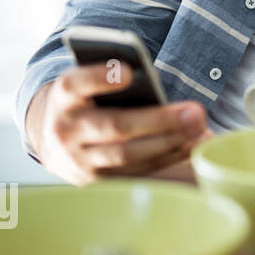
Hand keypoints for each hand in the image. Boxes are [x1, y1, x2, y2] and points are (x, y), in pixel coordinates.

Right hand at [25, 61, 212, 185]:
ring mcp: (78, 160)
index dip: (99, 78)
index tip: (129, 73)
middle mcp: (65, 130)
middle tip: (196, 112)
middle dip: (160, 120)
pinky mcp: (96, 181)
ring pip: (129, 154)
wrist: (54, 141)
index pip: (75, 84)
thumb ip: (114, 76)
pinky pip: (137, 171)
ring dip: (170, 142)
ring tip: (200, 128)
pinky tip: (194, 144)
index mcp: (63, 97)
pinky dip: (169, 157)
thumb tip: (153, 80)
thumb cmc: (87, 100)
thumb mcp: (91, 82)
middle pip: (116, 126)